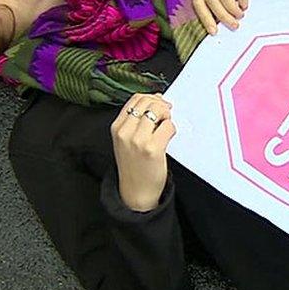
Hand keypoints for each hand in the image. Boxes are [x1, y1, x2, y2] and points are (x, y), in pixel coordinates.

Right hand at [111, 93, 175, 211]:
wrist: (135, 191)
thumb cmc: (134, 166)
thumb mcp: (125, 140)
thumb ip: (137, 120)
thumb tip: (155, 100)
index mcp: (117, 127)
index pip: (135, 99)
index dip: (151, 98)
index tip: (159, 104)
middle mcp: (125, 132)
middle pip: (147, 102)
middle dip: (161, 105)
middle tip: (166, 115)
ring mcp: (138, 140)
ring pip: (158, 110)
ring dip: (167, 116)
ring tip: (165, 126)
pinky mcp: (153, 148)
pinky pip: (168, 126)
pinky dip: (172, 128)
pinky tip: (168, 137)